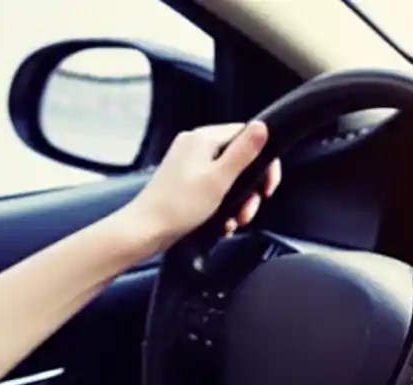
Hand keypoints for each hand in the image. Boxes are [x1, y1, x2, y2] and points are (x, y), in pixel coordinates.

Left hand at [116, 121, 281, 257]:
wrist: (146, 230)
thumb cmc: (179, 206)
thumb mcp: (220, 179)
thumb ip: (243, 152)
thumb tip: (262, 126)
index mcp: (203, 138)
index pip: (246, 136)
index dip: (264, 162)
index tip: (266, 189)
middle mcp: (194, 145)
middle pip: (239, 159)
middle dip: (250, 189)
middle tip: (248, 212)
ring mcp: (188, 162)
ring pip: (228, 176)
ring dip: (237, 201)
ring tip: (235, 221)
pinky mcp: (184, 179)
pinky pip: (214, 186)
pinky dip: (222, 204)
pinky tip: (222, 222)